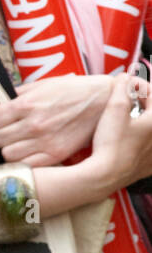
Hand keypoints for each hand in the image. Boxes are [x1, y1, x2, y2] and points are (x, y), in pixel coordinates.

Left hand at [0, 74, 111, 165]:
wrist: (102, 100)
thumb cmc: (71, 90)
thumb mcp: (42, 85)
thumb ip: (18, 94)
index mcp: (26, 104)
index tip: (0, 121)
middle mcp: (33, 125)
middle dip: (0, 135)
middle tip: (10, 133)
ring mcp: (44, 142)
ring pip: (8, 155)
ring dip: (10, 150)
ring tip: (19, 144)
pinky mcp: (56, 155)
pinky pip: (27, 166)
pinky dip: (25, 161)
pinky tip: (30, 154)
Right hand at [86, 71, 151, 192]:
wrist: (104, 175)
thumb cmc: (110, 145)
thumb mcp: (115, 109)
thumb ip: (122, 88)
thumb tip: (125, 77)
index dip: (139, 86)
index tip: (127, 86)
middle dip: (142, 103)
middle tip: (129, 101)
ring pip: (149, 132)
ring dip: (142, 122)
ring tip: (130, 121)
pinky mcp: (147, 167)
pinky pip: (149, 152)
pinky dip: (143, 143)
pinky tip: (133, 143)